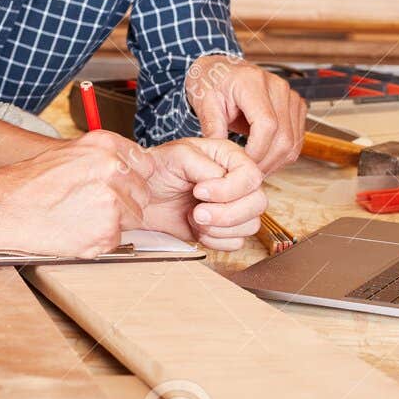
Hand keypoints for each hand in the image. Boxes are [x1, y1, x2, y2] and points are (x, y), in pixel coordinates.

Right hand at [0, 130, 152, 257]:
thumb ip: (104, 158)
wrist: (5, 207)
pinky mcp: (106, 232)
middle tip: (92, 202)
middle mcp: (113, 170)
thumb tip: (129, 168)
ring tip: (80, 215)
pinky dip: (99, 238)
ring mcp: (112, 202)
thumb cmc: (32, 182)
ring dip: (113, 220)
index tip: (120, 184)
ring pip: (133, 216)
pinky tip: (76, 228)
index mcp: (106, 146)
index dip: (132, 177)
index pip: (145, 163)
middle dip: (125, 200)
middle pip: (143, 191)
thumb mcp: (71, 153)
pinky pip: (116, 238)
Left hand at [141, 138, 266, 250]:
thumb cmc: (157, 170)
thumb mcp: (175, 156)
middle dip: (226, 213)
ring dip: (219, 228)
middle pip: (257, 203)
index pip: (251, 176)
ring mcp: (233, 206)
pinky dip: (215, 241)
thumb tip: (220, 179)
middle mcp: (236, 182)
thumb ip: (202, 164)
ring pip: (251, 225)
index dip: (228, 189)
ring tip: (193, 217)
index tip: (199, 191)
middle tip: (197, 213)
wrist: (141, 197)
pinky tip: (197, 229)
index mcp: (229, 158)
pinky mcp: (225, 229)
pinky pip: (236, 242)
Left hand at [186, 55, 307, 172]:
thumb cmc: (211, 82)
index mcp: (252, 82)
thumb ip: (212, 128)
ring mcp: (290, 96)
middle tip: (245, 173)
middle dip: (265, 162)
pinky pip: (295, 140)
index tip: (241, 164)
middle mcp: (277, 87)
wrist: (222, 69)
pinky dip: (281, 155)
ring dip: (274, 162)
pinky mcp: (296, 106)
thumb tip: (222, 157)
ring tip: (252, 168)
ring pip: (293, 142)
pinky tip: (262, 159)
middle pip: (283, 137)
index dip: (256, 151)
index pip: (267, 125)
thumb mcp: (203, 103)